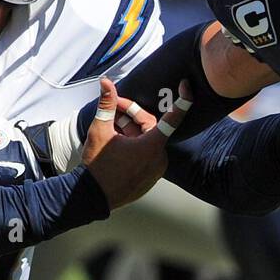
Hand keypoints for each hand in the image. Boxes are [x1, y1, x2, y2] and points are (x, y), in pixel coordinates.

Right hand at [83, 77, 189, 208]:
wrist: (93, 197)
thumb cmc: (97, 165)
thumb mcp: (100, 131)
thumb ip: (107, 104)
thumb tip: (106, 83)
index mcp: (152, 145)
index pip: (174, 117)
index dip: (183, 101)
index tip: (187, 86)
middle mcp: (160, 158)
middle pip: (150, 127)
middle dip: (132, 117)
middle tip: (113, 112)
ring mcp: (157, 170)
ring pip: (148, 141)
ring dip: (132, 132)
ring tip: (112, 131)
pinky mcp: (152, 178)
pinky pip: (148, 156)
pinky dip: (136, 146)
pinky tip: (118, 146)